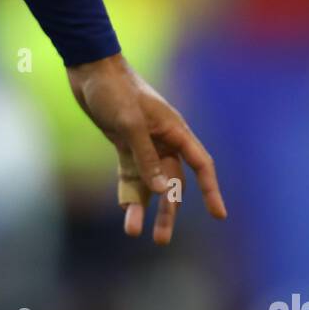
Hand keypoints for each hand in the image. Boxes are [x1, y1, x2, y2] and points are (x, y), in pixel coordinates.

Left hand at [66, 53, 226, 243]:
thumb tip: (162, 190)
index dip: (211, 189)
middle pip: (173, 182)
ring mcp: (144, 143)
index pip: (200, 164)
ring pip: (150, 182)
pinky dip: (128, 192)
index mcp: (174, 130)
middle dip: (168, 210)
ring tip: (134, 231)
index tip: (219, 215)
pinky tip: (124, 210)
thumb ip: (146, 157)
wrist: (89, 69)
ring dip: (144, 206)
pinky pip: (131, 175)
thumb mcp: (130, 123)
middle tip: (161, 240)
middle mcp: (163, 139)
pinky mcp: (124, 144)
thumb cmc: (114, 90)